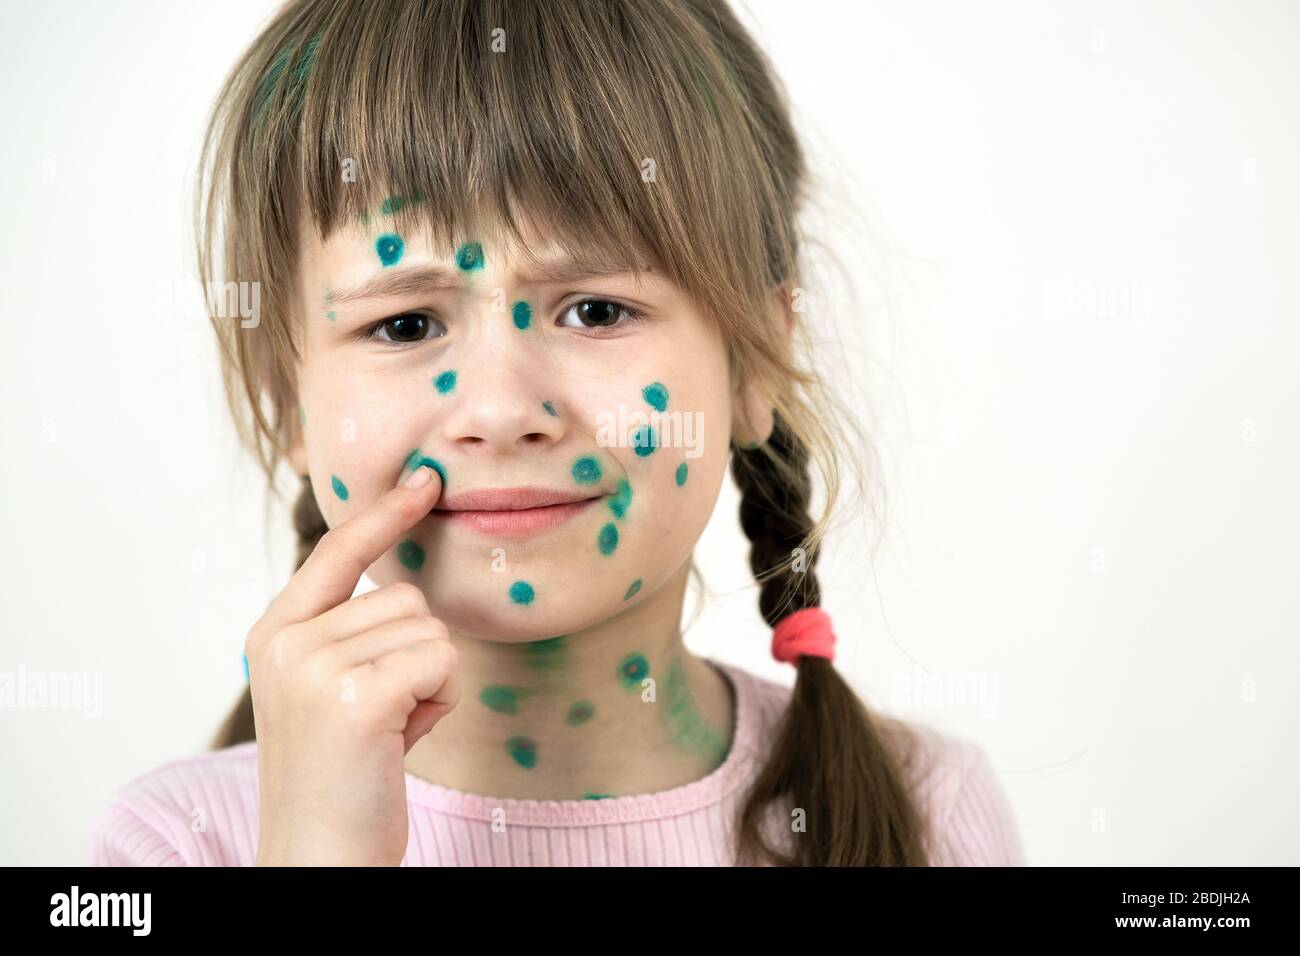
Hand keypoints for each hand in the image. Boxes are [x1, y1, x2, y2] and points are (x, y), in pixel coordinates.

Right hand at [246, 465, 458, 865]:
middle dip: (418, 655)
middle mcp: (286, 640)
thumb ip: (356, 637)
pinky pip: (441, 661)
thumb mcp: (331, 691)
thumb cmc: (342, 778)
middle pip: (407, 597)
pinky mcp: (352, 696)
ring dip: (431, 680)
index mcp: (276, 633)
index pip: (338, 551)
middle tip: (384, 716)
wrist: (320, 859)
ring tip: (389, 730)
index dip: (384, 514)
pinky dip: (441, 699)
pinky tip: (402, 737)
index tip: (424, 481)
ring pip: (430, 630)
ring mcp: (314, 665)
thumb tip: (411, 592)